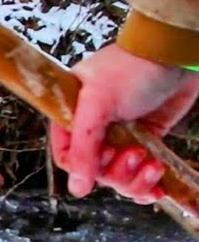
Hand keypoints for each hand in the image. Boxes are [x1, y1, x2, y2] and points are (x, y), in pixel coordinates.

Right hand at [49, 43, 198, 203]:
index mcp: (72, 119)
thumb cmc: (131, 68)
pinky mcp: (145, 140)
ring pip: (119, 178)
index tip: (108, 156)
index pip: (68, 159)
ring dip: (136, 180)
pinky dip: (149, 186)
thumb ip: (83, 147)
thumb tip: (77, 189)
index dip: (86, 167)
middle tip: (135, 154)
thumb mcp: (97, 104)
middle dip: (118, 172)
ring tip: (152, 164)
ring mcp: (120, 137)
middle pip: (96, 173)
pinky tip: (158, 188)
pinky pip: (140, 174)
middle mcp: (94, 132)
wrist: (174, 53)